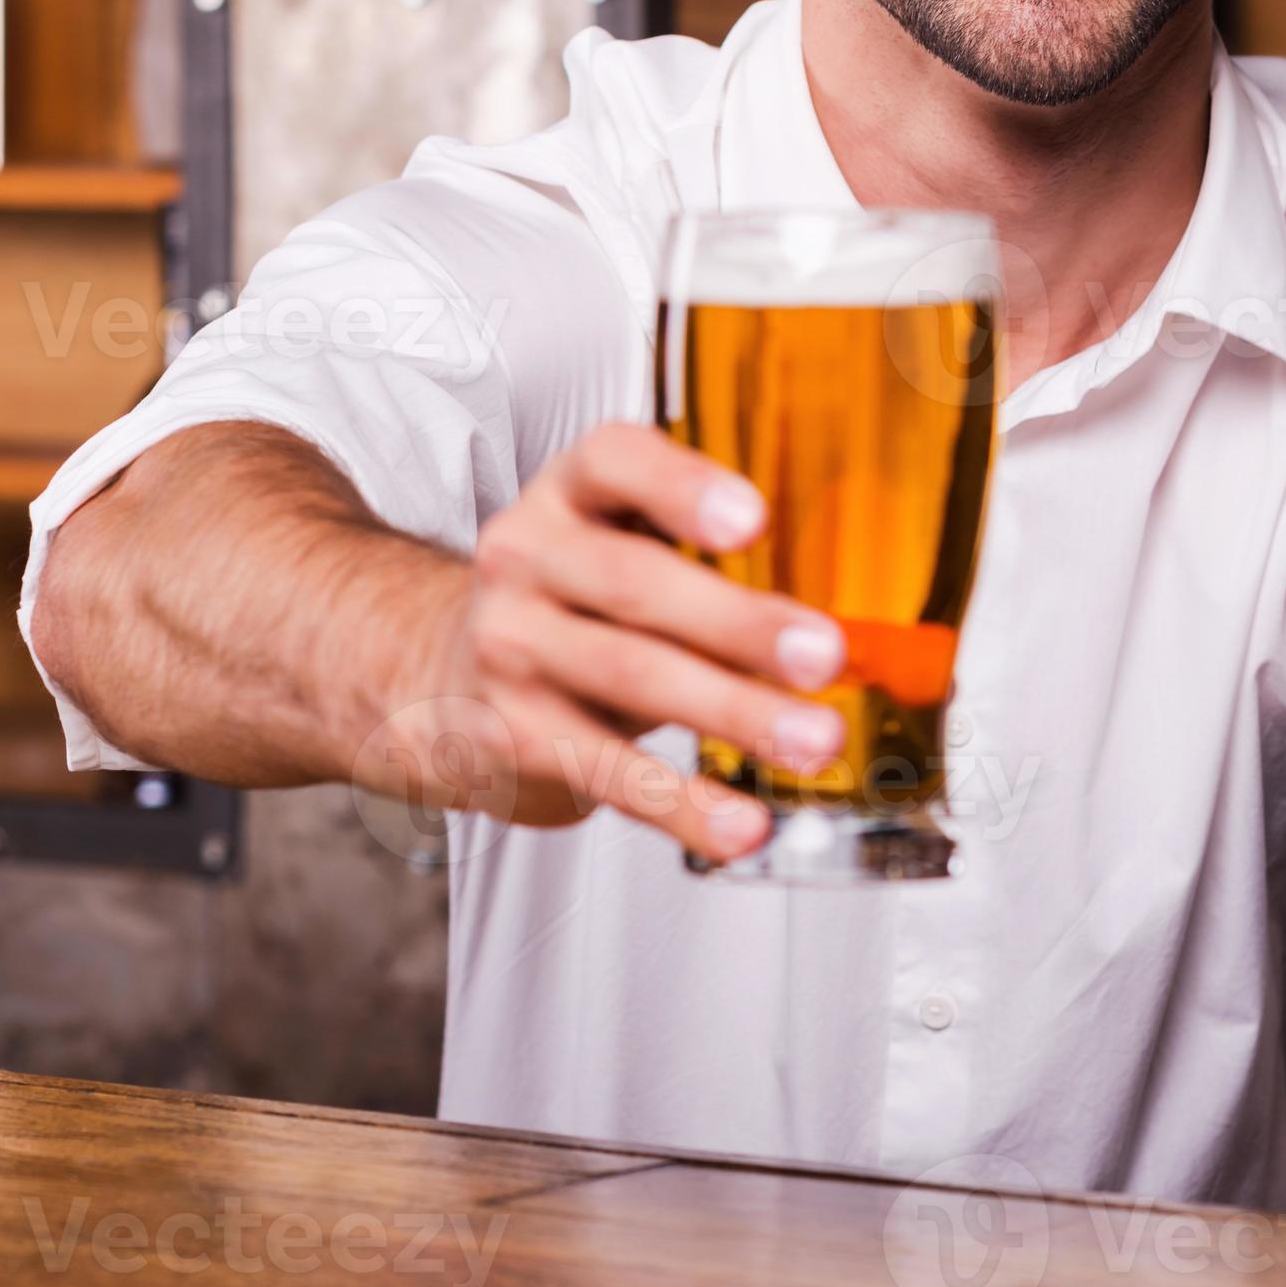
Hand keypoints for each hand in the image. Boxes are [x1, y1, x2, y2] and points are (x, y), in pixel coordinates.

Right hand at [384, 424, 845, 860]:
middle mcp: (525, 557)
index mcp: (569, 492)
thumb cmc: (573, 606)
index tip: (753, 519)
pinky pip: (608, 771)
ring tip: (813, 740)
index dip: (682, 487)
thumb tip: (840, 625)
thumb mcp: (618, 548)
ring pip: (629, 676)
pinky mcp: (513, 734)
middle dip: (737, 622)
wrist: (445, 681)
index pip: (614, 462)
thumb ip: (703, 562)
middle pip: (633, 582)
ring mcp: (511, 646)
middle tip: (824, 654)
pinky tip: (744, 824)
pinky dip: (684, 805)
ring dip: (733, 712)